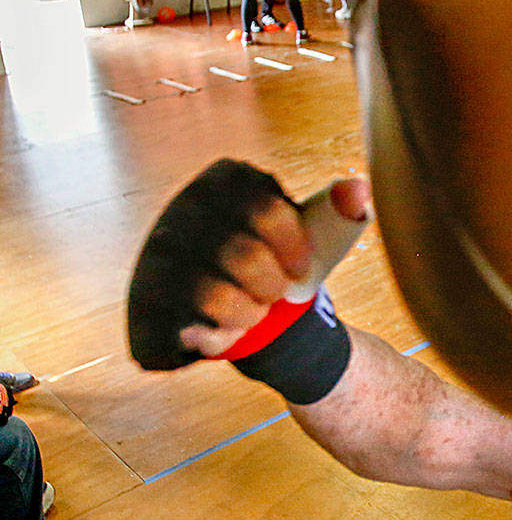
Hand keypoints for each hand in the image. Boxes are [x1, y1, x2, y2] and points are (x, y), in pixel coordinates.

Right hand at [127, 160, 370, 368]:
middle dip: (272, 285)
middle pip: (241, 255)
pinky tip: (223, 329)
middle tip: (276, 292)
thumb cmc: (279, 262)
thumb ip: (340, 207)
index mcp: (223, 183)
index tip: (303, 266)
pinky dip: (219, 336)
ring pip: (211, 296)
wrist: (247, 312)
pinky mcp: (145, 304)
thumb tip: (359, 190)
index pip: (263, 207)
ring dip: (248, 313)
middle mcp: (181, 213)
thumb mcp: (314, 230)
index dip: (292, 245)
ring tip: (250, 310)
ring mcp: (156, 258)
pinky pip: (187, 329)